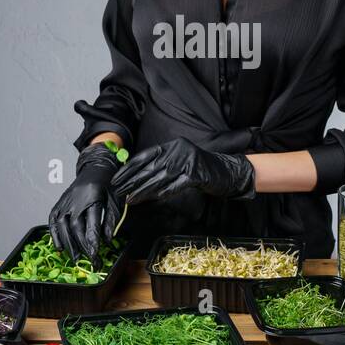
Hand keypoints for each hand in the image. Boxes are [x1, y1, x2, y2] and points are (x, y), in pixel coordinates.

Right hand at [47, 143, 121, 262]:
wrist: (97, 166)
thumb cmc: (108, 184)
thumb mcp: (116, 200)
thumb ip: (111, 221)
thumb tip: (107, 241)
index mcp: (93, 196)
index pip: (92, 223)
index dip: (92, 241)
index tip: (95, 255)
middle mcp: (77, 198)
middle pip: (75, 226)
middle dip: (80, 246)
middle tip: (87, 260)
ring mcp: (66, 199)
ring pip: (62, 224)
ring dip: (67, 243)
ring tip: (74, 257)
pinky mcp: (60, 201)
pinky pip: (53, 219)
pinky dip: (54, 234)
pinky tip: (59, 246)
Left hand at [110, 137, 255, 205]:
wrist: (227, 171)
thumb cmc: (201, 169)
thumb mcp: (180, 162)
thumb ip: (162, 165)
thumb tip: (138, 177)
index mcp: (172, 145)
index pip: (145, 156)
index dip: (130, 168)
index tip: (117, 178)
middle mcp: (178, 150)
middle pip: (150, 168)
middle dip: (132, 181)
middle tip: (118, 190)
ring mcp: (188, 161)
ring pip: (160, 178)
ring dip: (143, 190)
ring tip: (130, 198)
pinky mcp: (196, 174)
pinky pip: (176, 185)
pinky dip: (164, 192)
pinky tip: (152, 198)